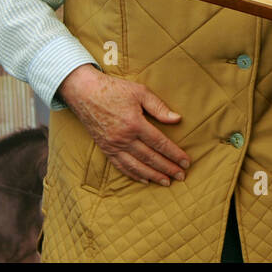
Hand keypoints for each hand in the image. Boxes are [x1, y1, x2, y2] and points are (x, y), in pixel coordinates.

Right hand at [57, 65, 188, 184]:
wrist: (85, 93)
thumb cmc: (114, 89)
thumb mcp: (140, 92)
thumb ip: (159, 107)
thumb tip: (177, 119)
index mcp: (134, 123)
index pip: (160, 143)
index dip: (174, 154)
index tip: (186, 162)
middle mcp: (123, 138)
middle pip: (150, 157)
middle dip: (168, 168)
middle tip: (181, 176)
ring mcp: (113, 145)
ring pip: (136, 166)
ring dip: (153, 175)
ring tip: (167, 182)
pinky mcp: (105, 148)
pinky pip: (121, 166)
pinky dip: (133, 174)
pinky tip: (144, 179)